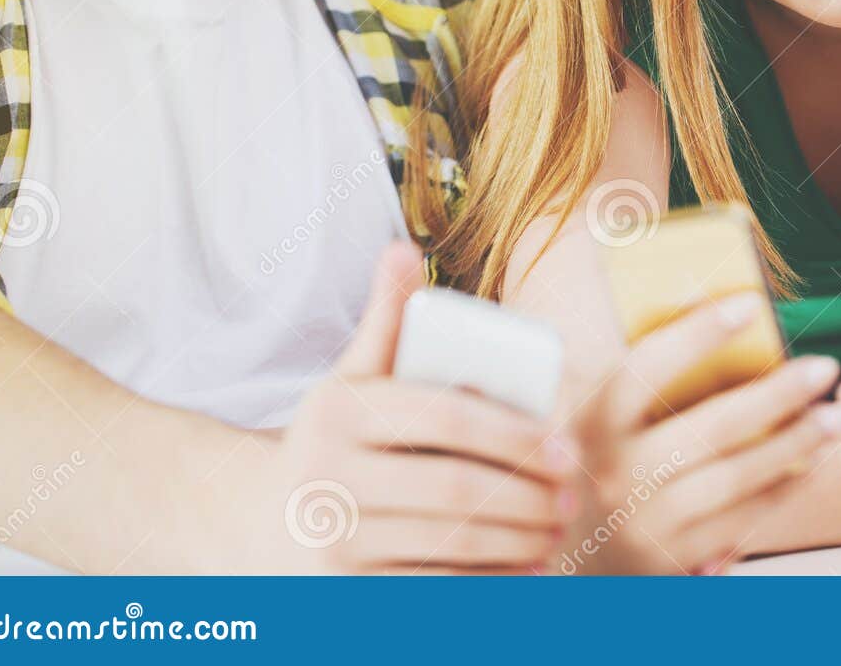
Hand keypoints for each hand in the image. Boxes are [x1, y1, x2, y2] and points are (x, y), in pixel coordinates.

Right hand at [239, 242, 580, 572]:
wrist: (264, 522)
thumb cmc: (337, 437)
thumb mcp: (351, 376)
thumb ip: (385, 318)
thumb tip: (402, 247)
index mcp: (337, 413)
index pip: (446, 419)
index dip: (515, 434)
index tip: (567, 447)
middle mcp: (326, 478)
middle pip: (453, 489)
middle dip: (527, 494)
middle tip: (576, 494)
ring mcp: (332, 542)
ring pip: (447, 544)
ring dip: (518, 541)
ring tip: (560, 529)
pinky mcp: (345, 592)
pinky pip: (432, 589)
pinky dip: (488, 584)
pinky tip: (528, 571)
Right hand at [559, 294, 840, 574]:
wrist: (567, 566)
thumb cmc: (594, 471)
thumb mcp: (594, 419)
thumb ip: (640, 370)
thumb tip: (701, 298)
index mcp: (590, 425)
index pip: (644, 369)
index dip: (696, 334)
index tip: (748, 305)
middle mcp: (613, 474)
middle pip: (710, 427)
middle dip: (776, 396)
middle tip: (823, 368)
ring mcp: (643, 522)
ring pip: (735, 478)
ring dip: (795, 444)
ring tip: (835, 415)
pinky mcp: (672, 561)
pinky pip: (741, 521)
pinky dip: (782, 490)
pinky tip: (810, 462)